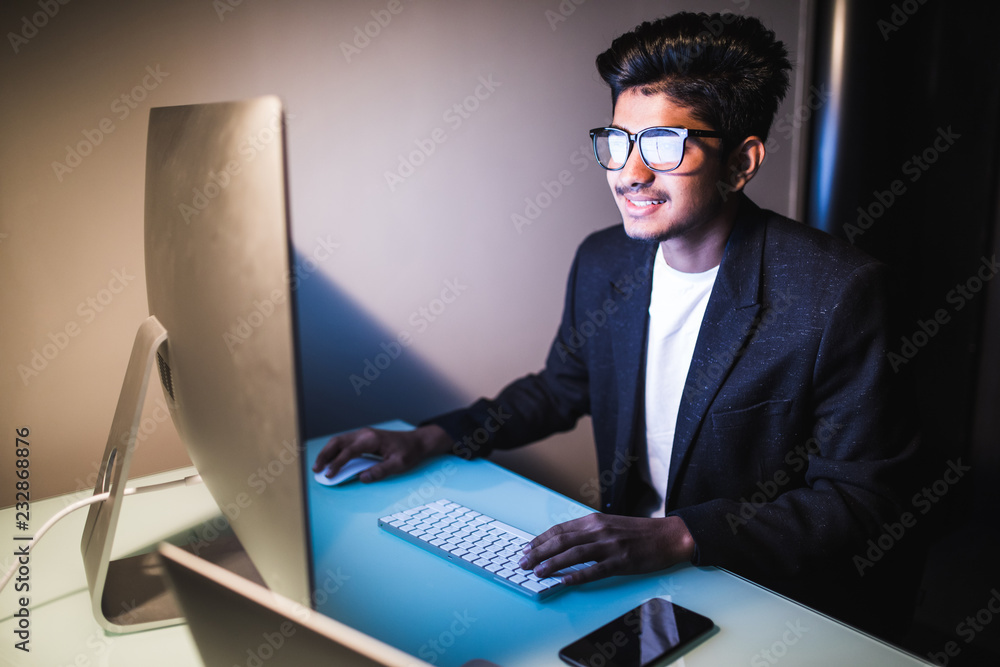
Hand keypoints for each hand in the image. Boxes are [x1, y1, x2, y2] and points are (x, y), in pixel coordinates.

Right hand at [311, 424, 451, 482]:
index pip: (348, 451)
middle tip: (316, 470)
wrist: (417, 441)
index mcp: (371, 439)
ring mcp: (363, 434)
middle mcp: (364, 434)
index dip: (337, 464)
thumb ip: (380, 471)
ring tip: (318, 466)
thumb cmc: (409, 452)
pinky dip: (334, 451)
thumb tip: (362, 478)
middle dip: (325, 455)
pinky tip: (330, 461)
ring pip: (338, 441)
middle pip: (337, 442)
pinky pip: (344, 442)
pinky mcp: (363, 437)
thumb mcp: (399, 464)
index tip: (329, 475)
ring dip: (327, 452)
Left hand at [518, 514, 695, 584]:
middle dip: (539, 552)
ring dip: (552, 564)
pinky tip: (565, 582)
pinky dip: (578, 576)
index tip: (526, 549)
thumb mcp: (609, 524)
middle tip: (523, 563)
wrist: (668, 536)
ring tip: (538, 572)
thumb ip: (588, 532)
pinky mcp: (621, 562)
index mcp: (594, 521)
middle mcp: (599, 531)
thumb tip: (563, 543)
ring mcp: (610, 546)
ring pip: (574, 555)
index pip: (560, 530)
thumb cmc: (638, 532)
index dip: (540, 540)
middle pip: (561, 541)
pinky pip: (595, 570)